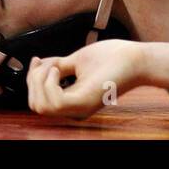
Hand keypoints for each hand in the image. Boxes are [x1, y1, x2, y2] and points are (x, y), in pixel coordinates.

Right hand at [26, 39, 144, 120]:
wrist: (137, 59)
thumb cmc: (114, 58)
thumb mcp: (77, 60)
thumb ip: (58, 66)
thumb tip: (38, 65)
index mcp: (73, 101)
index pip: (39, 100)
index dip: (32, 79)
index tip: (36, 60)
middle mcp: (74, 110)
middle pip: (35, 104)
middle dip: (33, 80)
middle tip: (44, 62)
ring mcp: (79, 109)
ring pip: (41, 106)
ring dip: (40, 81)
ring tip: (56, 65)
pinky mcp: (84, 103)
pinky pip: (54, 102)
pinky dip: (49, 82)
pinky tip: (60, 69)